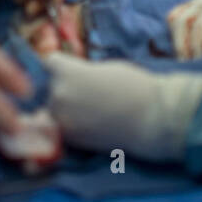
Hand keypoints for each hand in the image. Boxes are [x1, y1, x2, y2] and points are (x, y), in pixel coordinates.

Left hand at [42, 53, 201, 162]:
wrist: (151, 118)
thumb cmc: (134, 86)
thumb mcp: (103, 68)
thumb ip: (81, 72)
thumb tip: (70, 78)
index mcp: (66, 71)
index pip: (50, 62)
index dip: (63, 65)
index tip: (74, 69)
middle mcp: (57, 94)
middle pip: (51, 86)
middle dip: (65, 87)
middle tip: (89, 93)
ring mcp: (62, 119)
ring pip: (54, 108)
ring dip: (66, 108)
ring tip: (92, 109)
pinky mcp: (70, 138)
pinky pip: (62, 126)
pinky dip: (73, 124)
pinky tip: (93, 122)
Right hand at [166, 0, 201, 59]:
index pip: (201, 26)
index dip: (197, 46)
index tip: (199, 64)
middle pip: (182, 21)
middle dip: (182, 45)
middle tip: (187, 66)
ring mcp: (193, 3)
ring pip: (174, 18)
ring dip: (176, 40)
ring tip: (185, 60)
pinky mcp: (188, 8)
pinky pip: (174, 18)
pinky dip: (174, 34)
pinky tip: (184, 51)